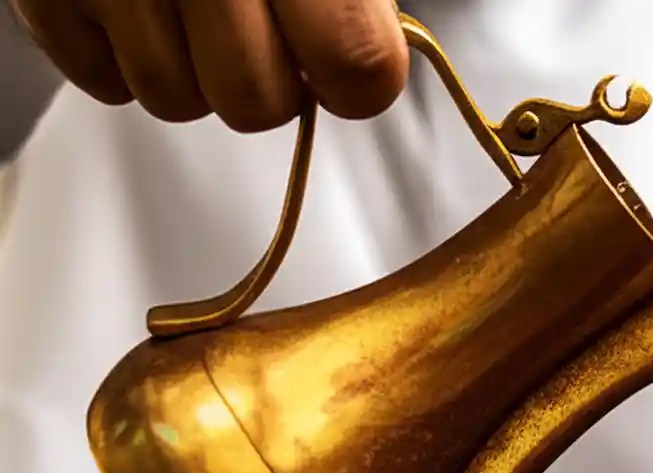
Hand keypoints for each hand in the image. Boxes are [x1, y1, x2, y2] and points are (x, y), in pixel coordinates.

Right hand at [12, 0, 408, 131]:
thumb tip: (372, 57)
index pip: (355, 63)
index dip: (355, 79)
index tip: (345, 65)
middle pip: (255, 102)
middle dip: (271, 84)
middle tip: (267, 35)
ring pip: (173, 98)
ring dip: (194, 72)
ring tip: (196, 6)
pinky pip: (100, 76)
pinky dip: (124, 53)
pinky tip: (142, 2)